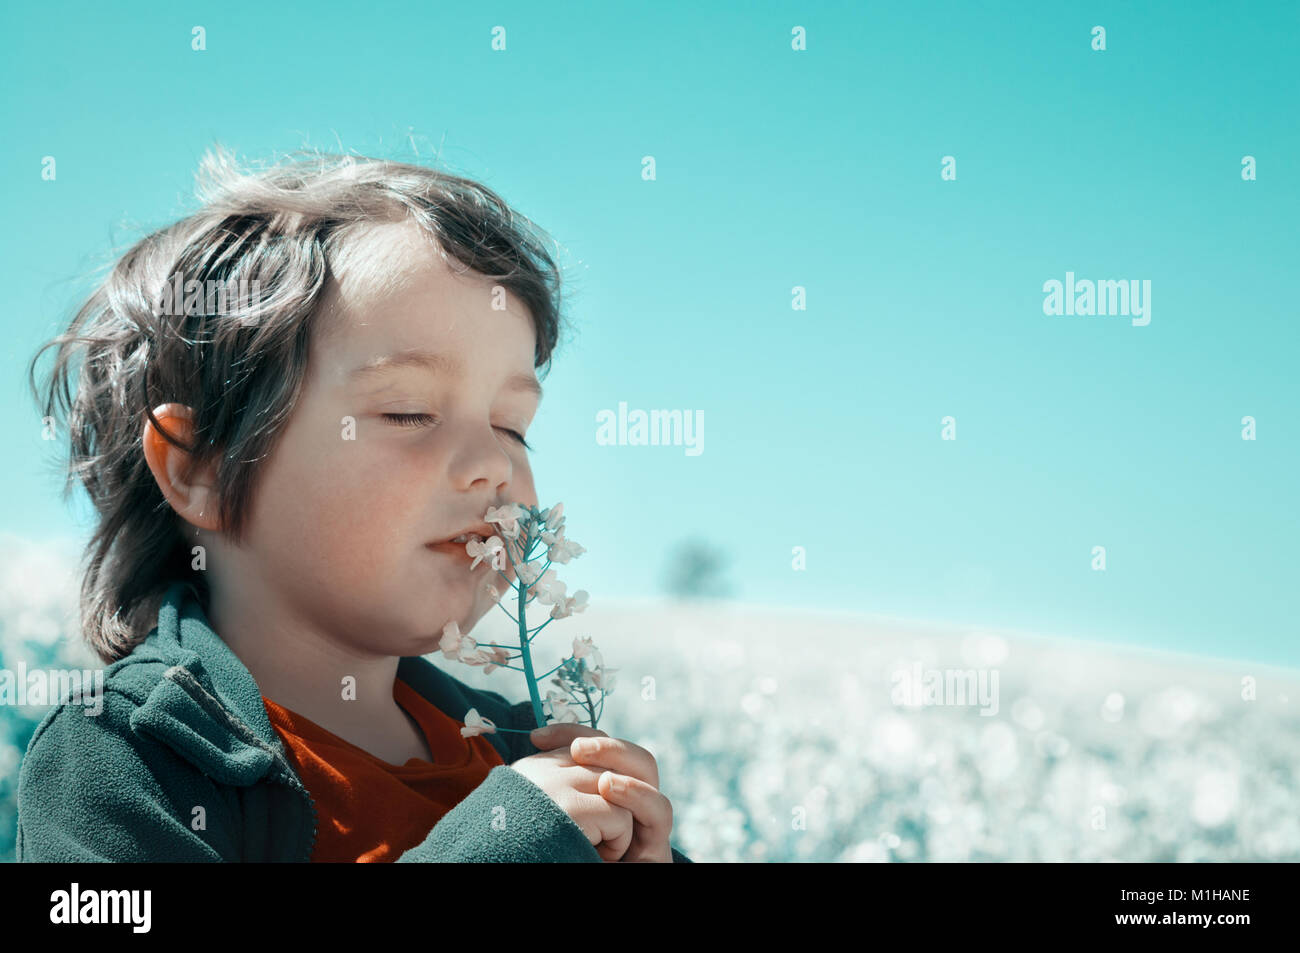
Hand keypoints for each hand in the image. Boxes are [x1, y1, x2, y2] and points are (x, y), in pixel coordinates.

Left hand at [530, 724, 673, 862]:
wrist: (577, 911)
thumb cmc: (553, 864)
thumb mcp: (546, 827)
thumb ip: (551, 795)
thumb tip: (532, 752)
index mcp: (593, 791)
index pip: (590, 750)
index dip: (568, 734)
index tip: (536, 737)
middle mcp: (623, 801)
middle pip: (624, 753)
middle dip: (602, 743)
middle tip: (574, 749)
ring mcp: (641, 821)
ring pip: (647, 769)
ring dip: (621, 760)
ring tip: (595, 768)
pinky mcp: (655, 846)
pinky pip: (659, 810)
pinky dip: (636, 794)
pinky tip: (609, 789)